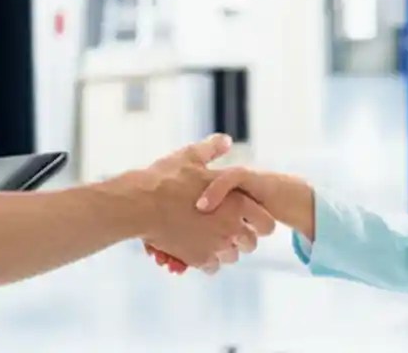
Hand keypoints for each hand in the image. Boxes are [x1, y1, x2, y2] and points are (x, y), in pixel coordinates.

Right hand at [144, 166, 314, 274]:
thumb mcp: (190, 157)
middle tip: (226, 230)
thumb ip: (212, 149)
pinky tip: (195, 249)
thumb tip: (226, 140)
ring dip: (223, 250)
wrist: (140, 205)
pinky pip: (212, 267)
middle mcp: (231, 226)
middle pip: (251, 243)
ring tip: (208, 238)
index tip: (248, 220)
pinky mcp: (198, 259)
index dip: (259, 222)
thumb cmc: (165, 179)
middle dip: (242, 239)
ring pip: (231, 256)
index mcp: (237, 202)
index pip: (266, 223)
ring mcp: (215, 245)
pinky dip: (206, 261)